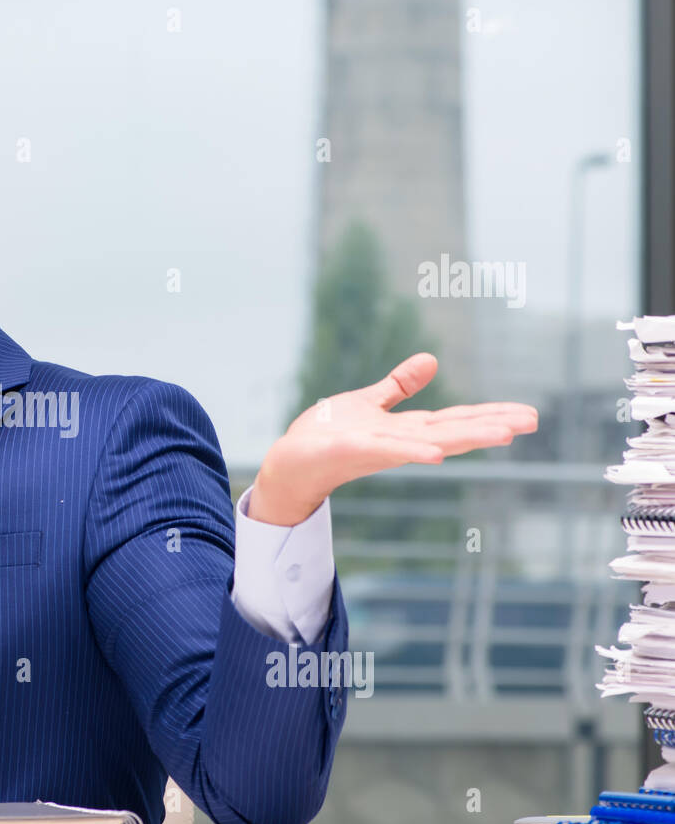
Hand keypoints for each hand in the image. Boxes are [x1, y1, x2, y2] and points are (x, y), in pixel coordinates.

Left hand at [247, 352, 538, 525]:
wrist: (290, 463)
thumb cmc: (327, 436)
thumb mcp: (368, 404)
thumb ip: (399, 386)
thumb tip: (431, 360)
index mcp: (405, 430)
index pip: (455, 420)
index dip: (490, 415)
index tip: (528, 414)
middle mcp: (399, 442)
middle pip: (453, 431)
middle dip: (492, 425)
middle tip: (533, 421)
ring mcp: (379, 448)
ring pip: (429, 442)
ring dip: (466, 438)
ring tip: (504, 434)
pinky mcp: (353, 451)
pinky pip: (386, 450)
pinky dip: (411, 451)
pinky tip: (437, 454)